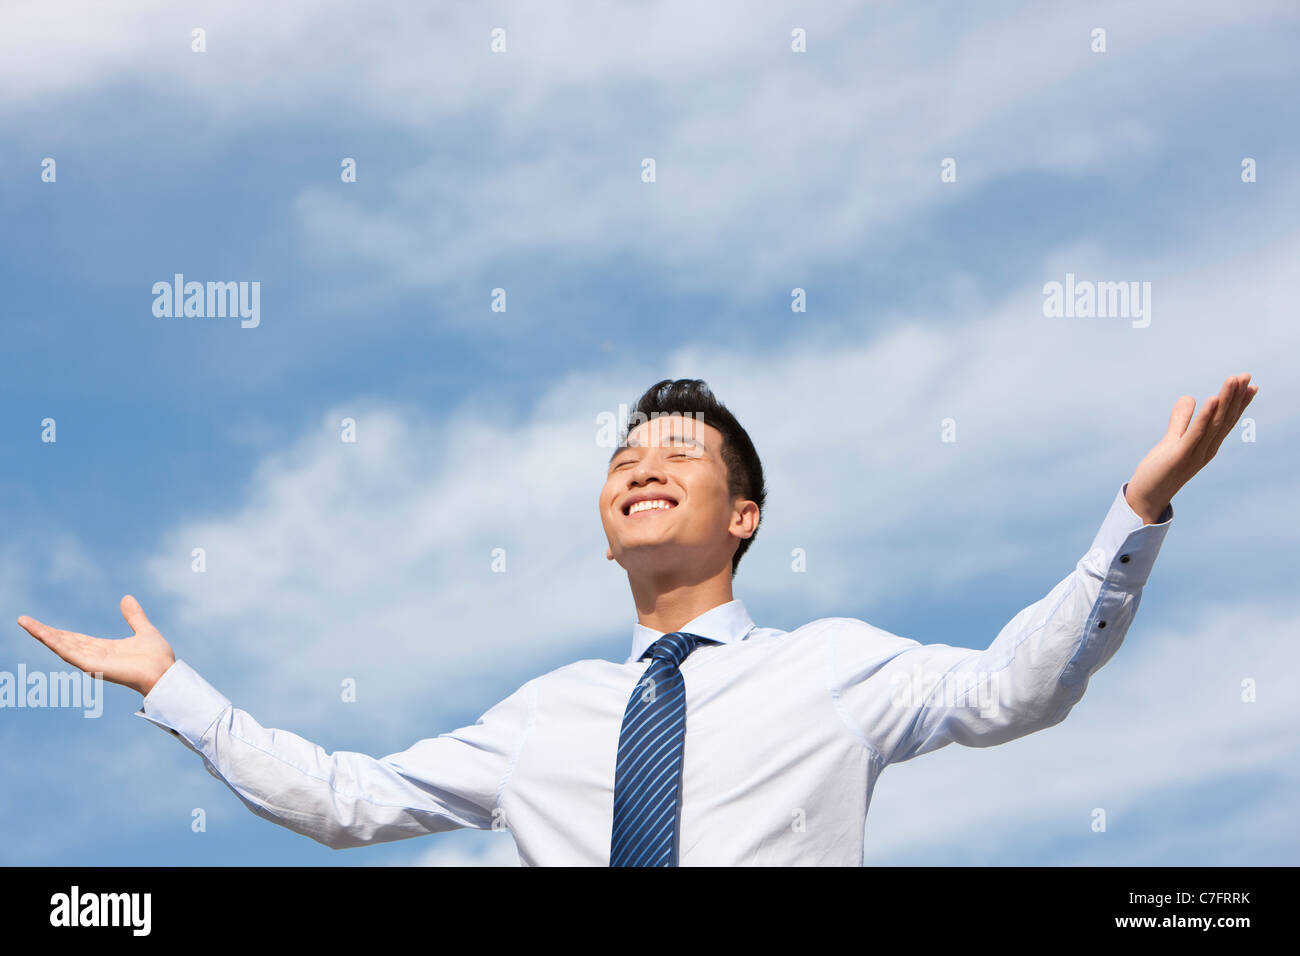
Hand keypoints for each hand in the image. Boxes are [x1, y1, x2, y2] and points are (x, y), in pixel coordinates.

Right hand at [16, 595, 175, 696]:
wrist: (164, 672)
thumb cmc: (157, 658)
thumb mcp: (143, 630)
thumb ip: (134, 616)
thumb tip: (127, 598)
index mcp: (104, 649)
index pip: (75, 639)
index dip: (58, 632)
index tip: (41, 625)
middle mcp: (94, 656)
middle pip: (63, 641)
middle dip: (43, 631)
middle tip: (23, 620)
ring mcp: (92, 661)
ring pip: (61, 645)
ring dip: (43, 634)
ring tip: (25, 622)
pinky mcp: (93, 666)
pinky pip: (70, 652)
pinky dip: (55, 642)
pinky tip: (42, 633)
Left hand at [1125, 373, 1257, 523]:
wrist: (1145, 497)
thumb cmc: (1160, 470)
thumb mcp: (1172, 440)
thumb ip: (1181, 420)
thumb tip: (1189, 397)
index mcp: (1207, 445)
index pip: (1227, 421)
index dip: (1239, 403)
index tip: (1250, 384)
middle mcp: (1207, 449)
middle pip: (1225, 419)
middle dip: (1236, 397)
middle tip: (1246, 375)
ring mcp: (1196, 453)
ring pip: (1215, 423)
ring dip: (1225, 400)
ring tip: (1233, 380)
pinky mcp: (1180, 455)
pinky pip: (1196, 433)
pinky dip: (1205, 416)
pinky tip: (1211, 399)